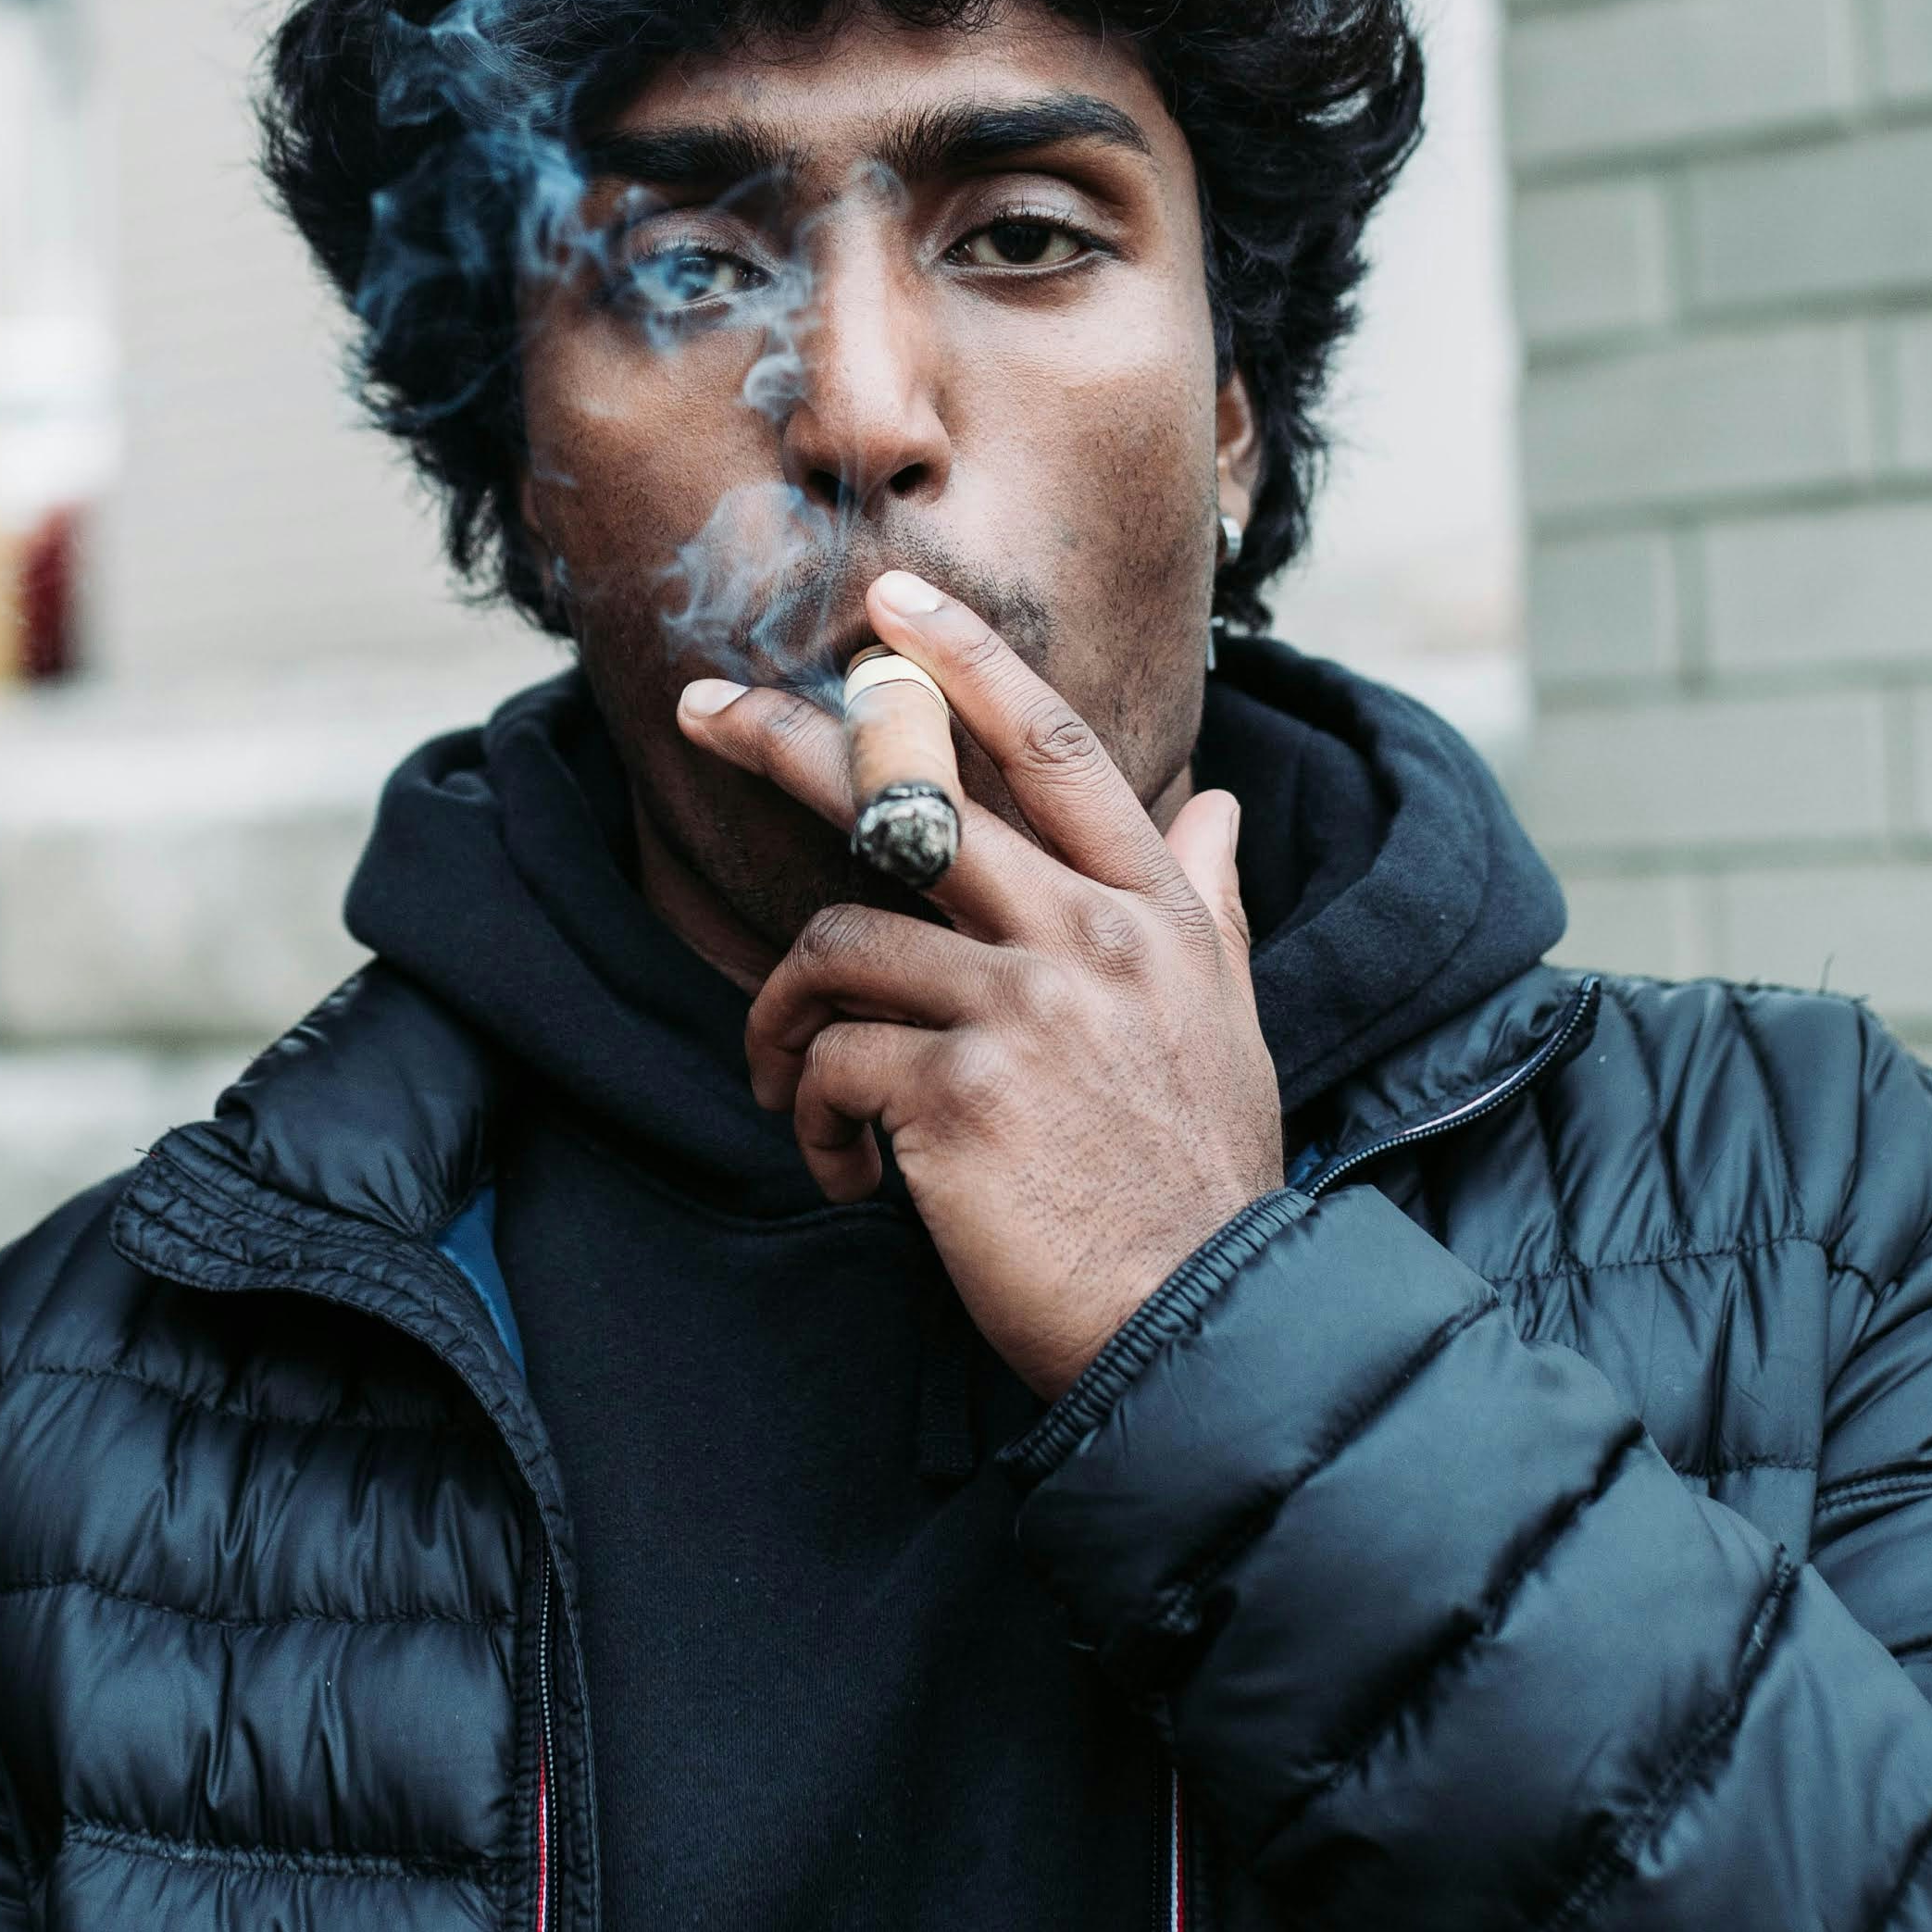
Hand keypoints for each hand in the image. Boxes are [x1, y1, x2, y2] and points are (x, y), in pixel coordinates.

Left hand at [676, 573, 1283, 1396]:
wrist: (1208, 1328)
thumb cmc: (1203, 1181)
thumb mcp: (1228, 1023)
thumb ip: (1208, 905)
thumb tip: (1219, 804)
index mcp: (1155, 913)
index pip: (1054, 751)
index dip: (967, 663)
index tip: (889, 603)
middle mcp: (1092, 940)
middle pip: (911, 802)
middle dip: (790, 746)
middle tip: (703, 712)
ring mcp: (1025, 1010)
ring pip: (840, 943)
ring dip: (787, 1018)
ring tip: (792, 1087)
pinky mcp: (960, 1094)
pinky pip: (834, 1063)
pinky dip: (814, 1119)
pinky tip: (847, 1176)